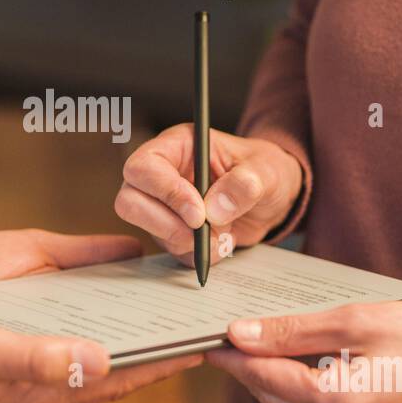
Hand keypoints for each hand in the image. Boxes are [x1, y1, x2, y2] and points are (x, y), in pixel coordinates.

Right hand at [0, 229, 201, 402]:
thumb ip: (36, 358)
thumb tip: (102, 358)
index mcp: (36, 400)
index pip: (119, 378)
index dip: (163, 360)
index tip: (209, 341)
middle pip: (108, 384)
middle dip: (150, 360)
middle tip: (194, 332)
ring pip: (83, 384)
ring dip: (117, 362)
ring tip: (153, 334)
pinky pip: (54, 385)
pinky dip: (80, 364)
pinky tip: (83, 345)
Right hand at [115, 123, 302, 266]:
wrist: (272, 199)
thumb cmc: (265, 172)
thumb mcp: (267, 170)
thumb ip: (245, 183)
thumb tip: (216, 208)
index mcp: (177, 147)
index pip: (144, 167)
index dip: (165, 192)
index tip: (198, 212)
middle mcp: (162, 176)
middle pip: (129, 202)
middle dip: (165, 223)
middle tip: (202, 229)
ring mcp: (163, 207)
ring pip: (149, 231)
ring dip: (187, 240)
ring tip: (222, 231)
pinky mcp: (173, 233)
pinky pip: (173, 252)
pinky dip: (199, 254)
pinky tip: (221, 240)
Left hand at [206, 299, 401, 402]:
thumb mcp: (355, 321)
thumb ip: (292, 330)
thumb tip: (240, 333)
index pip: (265, 377)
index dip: (234, 357)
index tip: (209, 339)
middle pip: (271, 399)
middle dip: (247, 370)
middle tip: (229, 340)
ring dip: (267, 386)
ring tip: (256, 351)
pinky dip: (292, 399)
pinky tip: (291, 371)